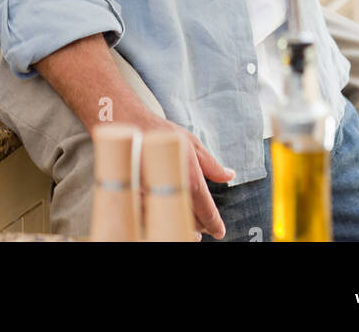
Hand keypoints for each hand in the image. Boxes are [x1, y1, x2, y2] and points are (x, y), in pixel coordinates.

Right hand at [100, 105, 232, 238]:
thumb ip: (212, 165)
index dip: (215, 224)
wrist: (128, 127)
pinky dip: (164, 220)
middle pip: (191, 220)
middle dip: (201, 226)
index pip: (207, 211)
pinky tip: (168, 220)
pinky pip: (154, 217)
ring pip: (172, 221)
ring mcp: (155, 197)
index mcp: (190, 178)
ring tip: (192, 231)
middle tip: (207, 228)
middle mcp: (174, 191)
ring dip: (183, 227)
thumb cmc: (161, 133)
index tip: (219, 231)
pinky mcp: (139, 198)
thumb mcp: (192, 143)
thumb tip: (229, 175)